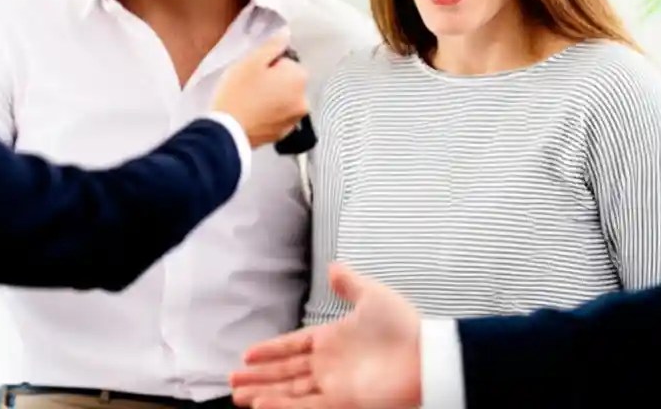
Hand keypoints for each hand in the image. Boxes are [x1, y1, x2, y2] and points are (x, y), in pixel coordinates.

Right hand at [212, 29, 308, 147]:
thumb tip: (285, 35)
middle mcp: (303, 99)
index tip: (256, 70)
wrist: (227, 132)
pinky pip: (279, 116)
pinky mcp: (284, 133)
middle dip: (274, 81)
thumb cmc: (237, 95)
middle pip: (290, 81)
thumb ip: (273, 45)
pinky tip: (253, 114)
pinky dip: (270, 114)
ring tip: (251, 101)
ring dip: (273, 98)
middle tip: (251, 85)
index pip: (289, 61)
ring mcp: (294, 119)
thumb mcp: (252, 61)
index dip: (270, 64)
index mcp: (299, 77)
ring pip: (285, 99)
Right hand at [230, 263, 422, 408]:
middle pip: (285, 373)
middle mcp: (330, 365)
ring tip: (238, 397)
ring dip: (264, 394)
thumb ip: (349, 284)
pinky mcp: (341, 404)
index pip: (294, 347)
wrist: (427, 357)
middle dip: (259, 378)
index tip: (247, 354)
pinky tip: (261, 405)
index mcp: (334, 340)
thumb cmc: (405, 328)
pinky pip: (305, 406)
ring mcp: (334, 386)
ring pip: (289, 392)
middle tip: (232, 382)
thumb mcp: (372, 297)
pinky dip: (282, 407)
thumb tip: (333, 266)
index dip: (270, 350)